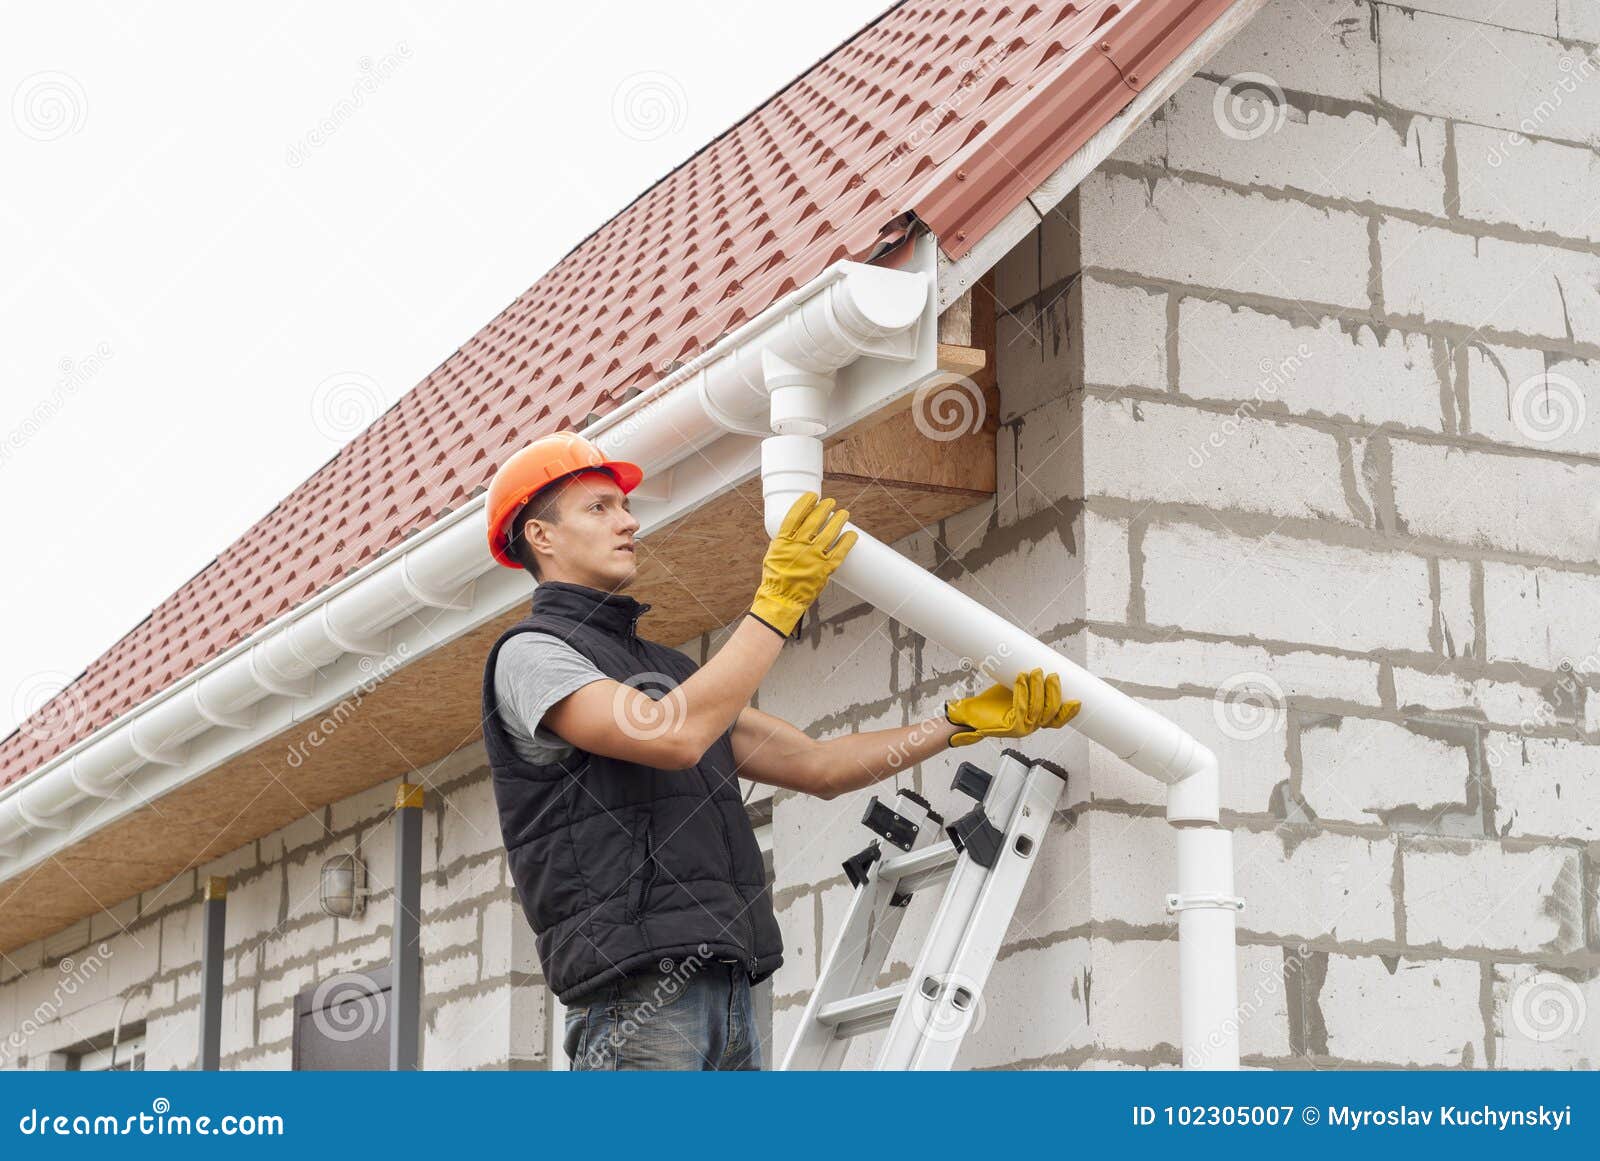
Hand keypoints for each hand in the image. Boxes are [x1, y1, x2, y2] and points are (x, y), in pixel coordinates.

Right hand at [748, 492, 857, 637]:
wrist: (781, 599)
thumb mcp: (773, 554)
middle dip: (824, 508)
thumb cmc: (775, 578)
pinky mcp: (825, 568)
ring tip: (844, 513)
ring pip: (830, 532)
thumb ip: (784, 541)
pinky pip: (840, 551)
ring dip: (838, 520)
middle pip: (815, 520)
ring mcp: (814, 556)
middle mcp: (800, 545)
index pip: (796, 515)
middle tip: (831, 502)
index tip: (813, 496)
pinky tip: (851, 534)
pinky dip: (847, 541)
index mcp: (784, 540)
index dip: (806, 503)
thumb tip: (794, 530)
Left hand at [944, 667, 1078, 747]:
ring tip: (1036, 672)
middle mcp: (1032, 726)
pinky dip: (1023, 691)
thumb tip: (1041, 662)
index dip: (1069, 712)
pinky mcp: (1012, 727)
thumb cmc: (993, 702)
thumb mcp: (1016, 688)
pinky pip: (1021, 708)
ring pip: (1038, 709)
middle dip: (1054, 692)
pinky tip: (1021, 678)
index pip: (1058, 719)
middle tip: (1052, 674)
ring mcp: (1023, 728)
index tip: (1077, 700)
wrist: (971, 713)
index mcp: (1037, 719)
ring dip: (1039, 689)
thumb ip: (1030, 682)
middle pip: (1051, 712)